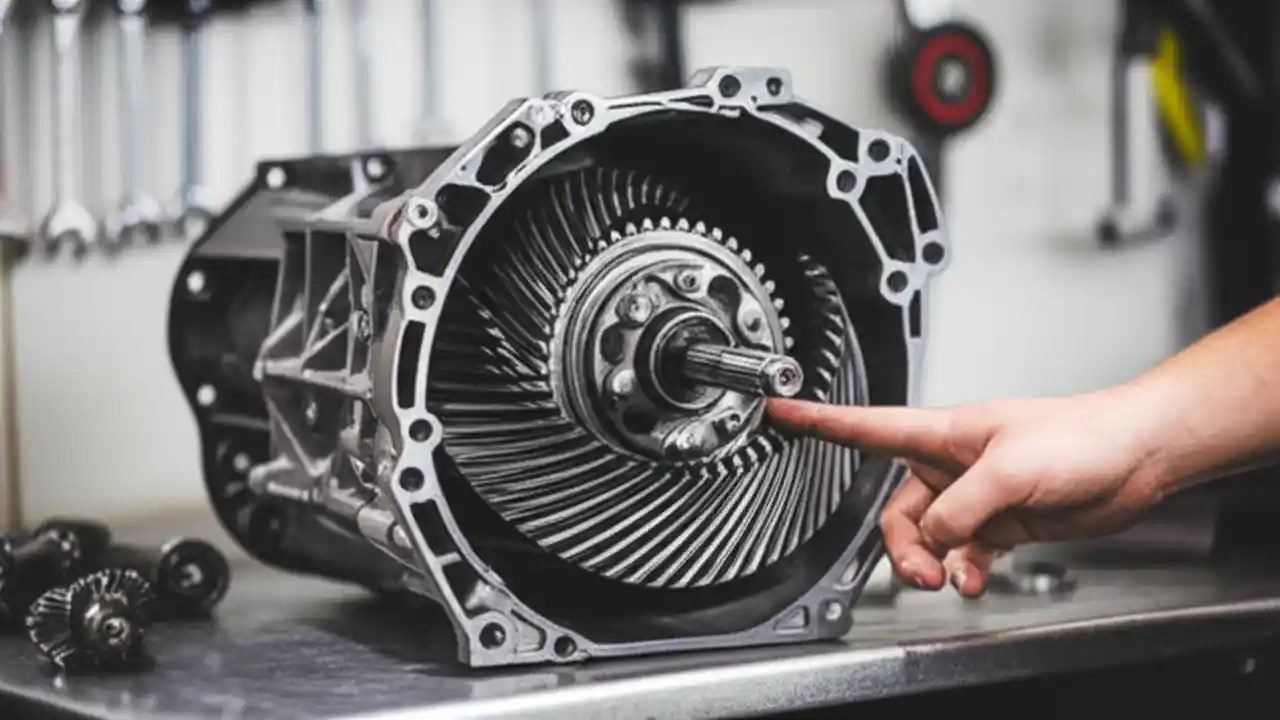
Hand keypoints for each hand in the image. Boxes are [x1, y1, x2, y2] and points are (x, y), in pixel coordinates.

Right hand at [766, 389, 1168, 596]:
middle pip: (897, 509)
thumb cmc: (1080, 436)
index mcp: (944, 433)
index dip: (820, 422)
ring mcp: (975, 493)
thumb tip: (932, 539)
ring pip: (928, 536)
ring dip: (932, 562)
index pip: (867, 426)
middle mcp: (952, 464)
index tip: (780, 413)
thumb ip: (960, 507)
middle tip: (921, 569)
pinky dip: (964, 570)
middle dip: (902, 545)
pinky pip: (962, 551)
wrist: (1134, 457)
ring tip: (951, 578)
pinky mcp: (1000, 520)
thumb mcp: (1009, 469)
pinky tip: (975, 579)